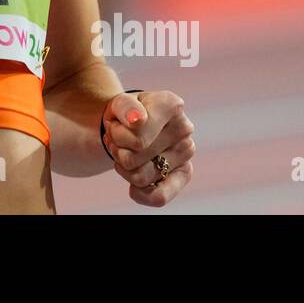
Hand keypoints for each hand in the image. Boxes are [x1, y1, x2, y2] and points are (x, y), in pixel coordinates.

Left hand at [102, 90, 194, 207]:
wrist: (132, 125)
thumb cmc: (126, 114)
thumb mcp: (118, 105)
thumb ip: (125, 107)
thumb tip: (137, 119)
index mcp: (170, 105)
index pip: (136, 132)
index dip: (117, 132)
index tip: (119, 123)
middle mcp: (184, 128)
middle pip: (133, 156)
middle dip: (118, 149)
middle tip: (120, 138)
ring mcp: (186, 152)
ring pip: (140, 176)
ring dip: (124, 167)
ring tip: (128, 151)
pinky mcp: (185, 174)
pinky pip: (160, 197)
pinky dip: (139, 193)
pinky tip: (134, 182)